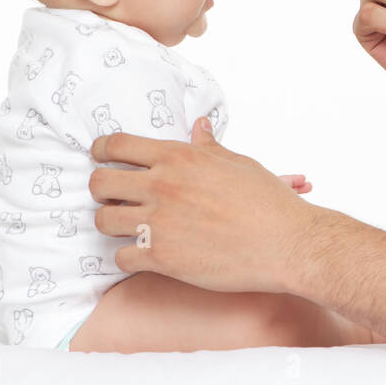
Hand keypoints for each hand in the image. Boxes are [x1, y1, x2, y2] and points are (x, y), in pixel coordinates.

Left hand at [88, 117, 317, 293]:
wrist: (286, 243)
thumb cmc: (267, 202)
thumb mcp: (238, 164)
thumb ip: (209, 147)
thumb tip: (199, 126)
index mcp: (179, 157)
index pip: (116, 145)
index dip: (101, 151)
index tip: (101, 158)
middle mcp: (162, 186)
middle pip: (100, 183)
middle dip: (102, 190)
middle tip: (116, 198)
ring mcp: (159, 222)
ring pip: (103, 221)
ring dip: (112, 224)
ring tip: (130, 228)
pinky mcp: (161, 257)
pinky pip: (120, 257)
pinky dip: (129, 257)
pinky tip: (145, 255)